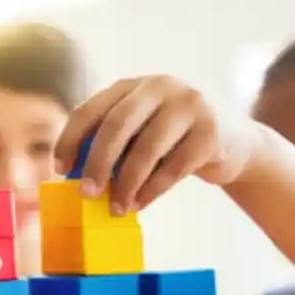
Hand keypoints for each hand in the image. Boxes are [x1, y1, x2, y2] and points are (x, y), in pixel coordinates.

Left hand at [54, 75, 263, 213]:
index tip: (59, 169)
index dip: (70, 140)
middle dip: (97, 163)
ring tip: (116, 208)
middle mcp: (159, 87)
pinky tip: (139, 204)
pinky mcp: (211, 130)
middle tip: (86, 194)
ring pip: (146, 148)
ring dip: (127, 184)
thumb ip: (113, 143)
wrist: (234, 142)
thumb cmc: (172, 141)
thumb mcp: (141, 131)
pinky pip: (174, 166)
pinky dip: (152, 190)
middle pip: (116, 125)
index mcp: (132, 86)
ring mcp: (188, 104)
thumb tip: (74, 176)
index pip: (90, 109)